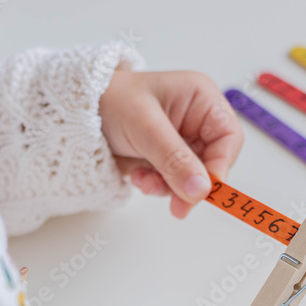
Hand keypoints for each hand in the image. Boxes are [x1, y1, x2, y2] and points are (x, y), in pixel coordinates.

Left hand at [98, 69, 243, 218]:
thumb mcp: (145, 128)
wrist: (78, 113)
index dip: (221, 165)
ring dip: (169, 186)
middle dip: (191, 183)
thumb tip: (202, 190)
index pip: (228, 137)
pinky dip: (157, 186)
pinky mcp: (166, 158)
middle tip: (179, 207)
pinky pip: (173, 182)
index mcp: (201, 98)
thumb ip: (175, 159)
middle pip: (212, 162)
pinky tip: (138, 177)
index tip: (204, 190)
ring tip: (143, 180)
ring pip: (192, 178)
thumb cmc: (112, 102)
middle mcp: (196, 119)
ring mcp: (182, 140)